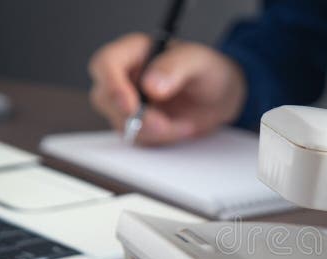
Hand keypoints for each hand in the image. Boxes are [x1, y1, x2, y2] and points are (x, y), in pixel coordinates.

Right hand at [88, 33, 245, 144]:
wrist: (222, 97)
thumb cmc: (209, 71)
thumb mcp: (199, 61)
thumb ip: (175, 67)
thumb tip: (150, 84)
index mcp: (134, 52)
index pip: (105, 64)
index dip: (112, 86)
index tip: (131, 106)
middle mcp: (126, 77)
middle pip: (104, 98)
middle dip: (134, 117)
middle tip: (164, 124)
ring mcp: (130, 103)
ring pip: (121, 123)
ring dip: (153, 131)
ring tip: (185, 124)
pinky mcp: (139, 125)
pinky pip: (138, 139)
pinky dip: (161, 140)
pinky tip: (182, 128)